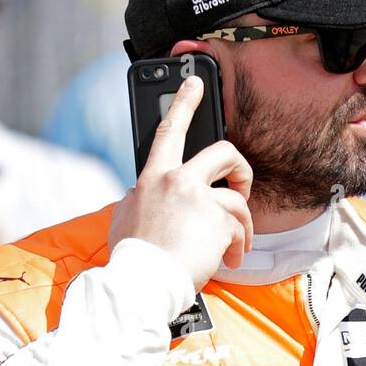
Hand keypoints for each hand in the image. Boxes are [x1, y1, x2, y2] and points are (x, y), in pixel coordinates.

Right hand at [107, 75, 252, 287]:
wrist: (142, 284)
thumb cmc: (132, 258)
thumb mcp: (123, 218)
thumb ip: (136, 199)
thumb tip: (138, 193)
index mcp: (152, 178)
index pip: (168, 130)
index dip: (183, 101)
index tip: (195, 81)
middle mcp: (176, 181)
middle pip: (223, 152)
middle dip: (240, 168)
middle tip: (241, 186)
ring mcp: (199, 200)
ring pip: (237, 198)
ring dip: (242, 225)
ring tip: (235, 246)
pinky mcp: (218, 221)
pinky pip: (239, 228)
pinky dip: (238, 246)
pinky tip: (230, 260)